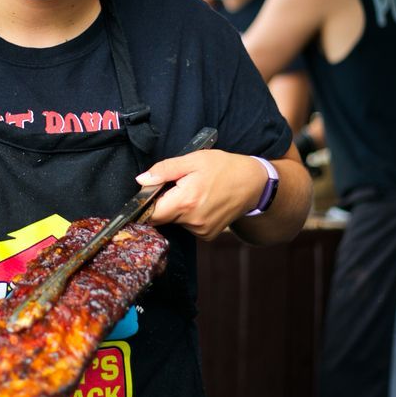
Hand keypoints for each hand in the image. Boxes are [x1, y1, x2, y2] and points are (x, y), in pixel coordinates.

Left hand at [136, 150, 266, 239]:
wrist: (254, 184)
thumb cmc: (224, 168)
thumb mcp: (193, 160)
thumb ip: (164, 170)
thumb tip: (141, 180)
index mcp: (186, 201)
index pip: (150, 213)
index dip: (146, 203)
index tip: (153, 192)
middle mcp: (192, 221)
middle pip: (162, 217)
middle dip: (164, 202)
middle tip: (179, 185)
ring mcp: (201, 231)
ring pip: (175, 221)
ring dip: (178, 208)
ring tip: (194, 192)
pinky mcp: (208, 236)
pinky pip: (187, 226)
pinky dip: (189, 216)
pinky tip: (202, 203)